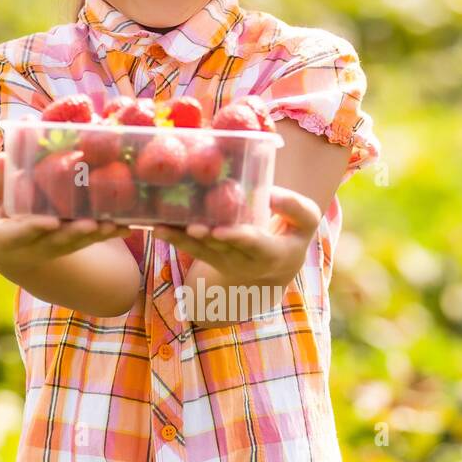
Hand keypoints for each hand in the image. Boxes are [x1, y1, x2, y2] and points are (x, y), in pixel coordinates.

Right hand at [0, 150, 136, 271]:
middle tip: (92, 225)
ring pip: (76, 244)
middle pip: (56, 243)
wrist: (9, 253)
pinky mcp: (70, 247)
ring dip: (96, 236)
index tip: (51, 222)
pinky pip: (89, 242)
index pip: (20, 233)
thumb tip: (4, 156)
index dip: (35, 228)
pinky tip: (126, 227)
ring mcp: (53, 250)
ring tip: (114, 225)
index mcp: (5, 239)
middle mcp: (32, 250)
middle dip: (75, 234)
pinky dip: (106, 235)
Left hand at [152, 185, 321, 286]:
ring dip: (180, 239)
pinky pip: (190, 250)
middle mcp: (244, 262)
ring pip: (201, 251)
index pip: (255, 245)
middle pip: (222, 248)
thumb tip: (270, 193)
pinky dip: (173, 238)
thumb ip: (294, 207)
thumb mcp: (305, 222)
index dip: (238, 238)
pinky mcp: (209, 258)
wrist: (274, 269)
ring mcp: (224, 262)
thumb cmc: (291, 235)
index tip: (221, 231)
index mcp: (272, 253)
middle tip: (190, 227)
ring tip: (161, 227)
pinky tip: (156, 227)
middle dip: (205, 238)